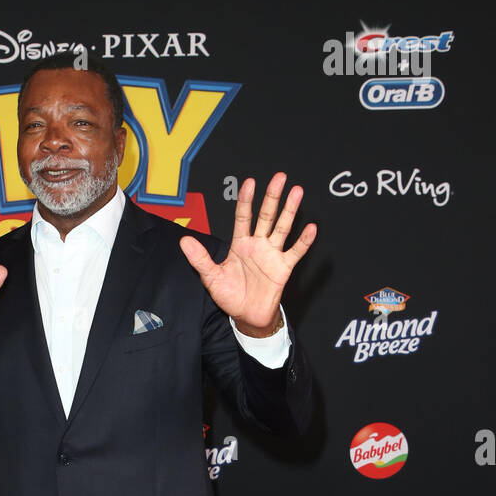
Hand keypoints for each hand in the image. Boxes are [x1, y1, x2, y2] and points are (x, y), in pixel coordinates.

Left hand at [179, 173, 316, 335]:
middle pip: (266, 216)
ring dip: (290, 210)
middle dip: (272, 196)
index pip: (243, 217)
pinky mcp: (283, 268)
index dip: (246, 200)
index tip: (250, 183)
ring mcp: (272, 255)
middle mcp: (258, 245)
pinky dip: (303, 241)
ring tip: (297, 192)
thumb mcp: (211, 278)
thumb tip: (185, 242)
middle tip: (279, 177)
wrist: (246, 317)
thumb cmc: (230, 296)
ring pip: (282, 228)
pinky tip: (310, 228)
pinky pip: (295, 252)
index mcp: (240, 244)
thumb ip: (200, 259)